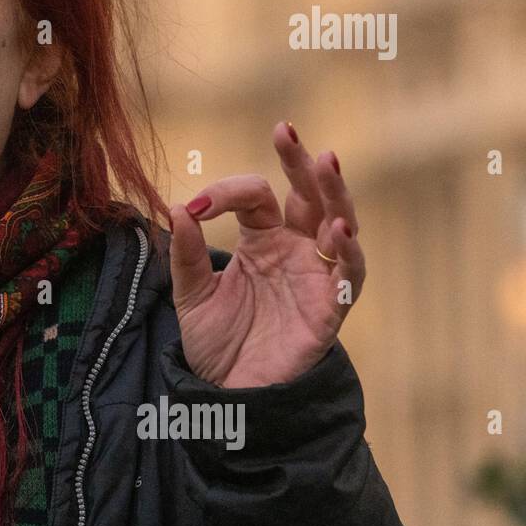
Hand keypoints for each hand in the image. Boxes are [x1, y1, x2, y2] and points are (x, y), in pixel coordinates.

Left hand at [167, 122, 363, 388]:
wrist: (230, 395)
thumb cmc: (217, 342)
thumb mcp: (191, 294)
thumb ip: (185, 254)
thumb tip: (176, 207)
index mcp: (261, 240)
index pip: (254, 197)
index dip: (225, 194)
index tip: (196, 206)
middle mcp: (295, 249)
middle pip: (307, 195)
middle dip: (300, 162)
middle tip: (286, 130)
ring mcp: (317, 274)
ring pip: (337, 221)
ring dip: (333, 193)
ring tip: (325, 161)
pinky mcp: (332, 306)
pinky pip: (349, 272)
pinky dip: (347, 248)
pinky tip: (338, 226)